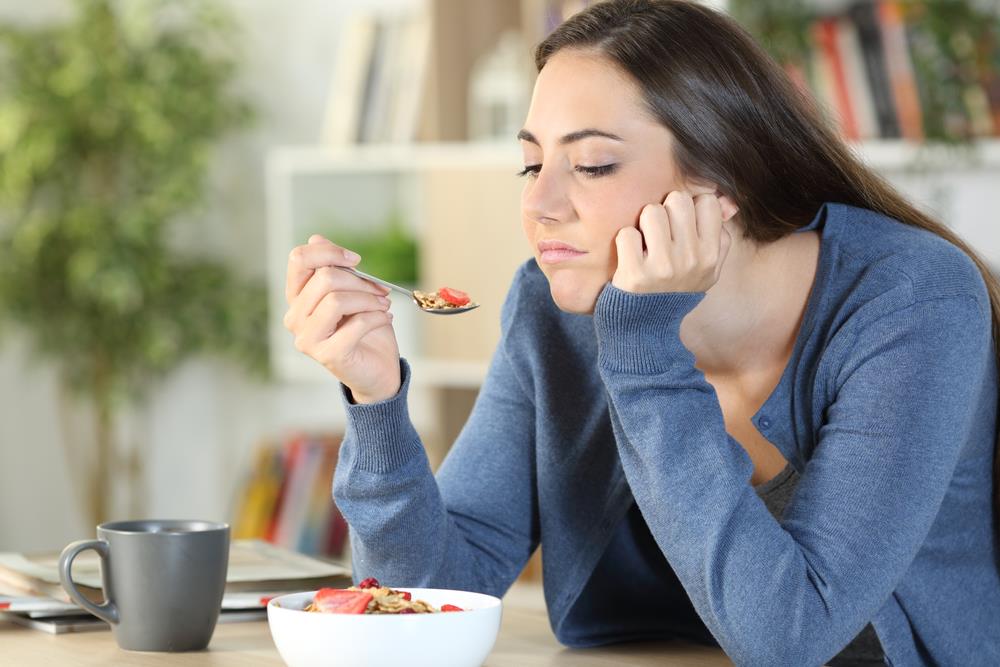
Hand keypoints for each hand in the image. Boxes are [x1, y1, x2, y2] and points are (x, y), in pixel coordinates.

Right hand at [283, 235, 400, 402]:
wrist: (377, 369)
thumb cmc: (364, 329)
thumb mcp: (352, 291)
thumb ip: (334, 267)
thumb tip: (316, 239)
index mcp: (297, 297)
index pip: (298, 259)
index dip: (329, 252)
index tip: (355, 260)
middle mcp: (295, 318)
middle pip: (324, 278)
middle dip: (359, 280)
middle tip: (380, 289)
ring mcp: (308, 339)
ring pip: (336, 300)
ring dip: (368, 299)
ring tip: (383, 304)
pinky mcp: (328, 355)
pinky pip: (355, 324)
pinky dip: (376, 317)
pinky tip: (384, 319)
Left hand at [612, 190, 734, 293]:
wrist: (647, 326)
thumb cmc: (676, 289)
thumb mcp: (707, 270)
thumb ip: (719, 237)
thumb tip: (727, 201)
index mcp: (710, 255)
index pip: (707, 202)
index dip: (692, 207)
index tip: (682, 224)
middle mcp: (690, 259)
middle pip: (678, 200)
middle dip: (665, 210)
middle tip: (660, 232)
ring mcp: (663, 266)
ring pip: (651, 211)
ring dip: (644, 224)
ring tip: (646, 244)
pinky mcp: (635, 273)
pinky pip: (627, 233)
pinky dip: (625, 242)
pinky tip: (631, 257)